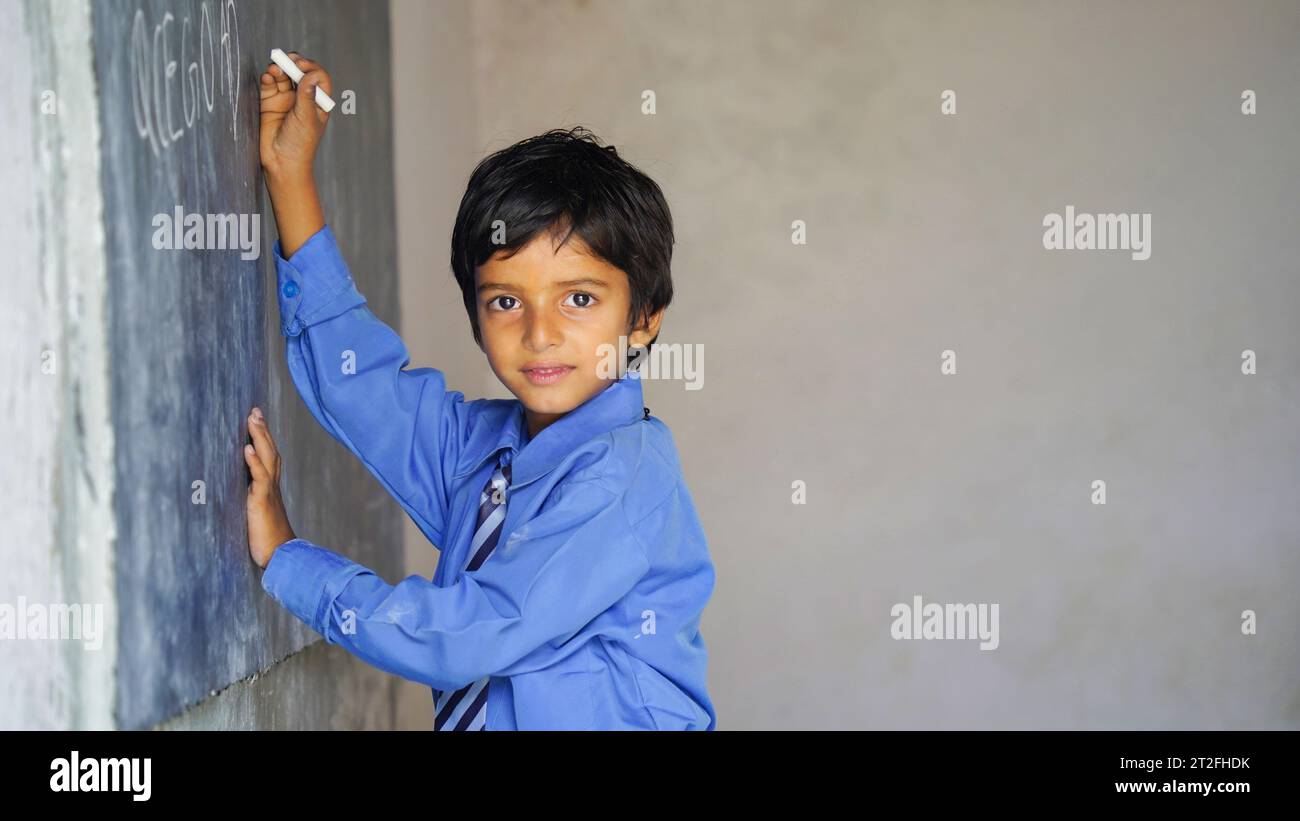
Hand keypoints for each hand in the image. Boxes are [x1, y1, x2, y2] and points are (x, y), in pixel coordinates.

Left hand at [244, 406, 296, 568]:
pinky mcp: (261, 502)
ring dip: (260, 436)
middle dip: (262, 429)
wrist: (281, 557)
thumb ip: (251, 503)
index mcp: (270, 488)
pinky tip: (248, 447)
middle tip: (255, 410)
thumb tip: (239, 497)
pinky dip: (254, 461)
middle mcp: (272, 486)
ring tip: (252, 418)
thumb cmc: (269, 541)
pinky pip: (259, 477)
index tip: (257, 420)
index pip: (270, 457)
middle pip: (271, 451)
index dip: (264, 438)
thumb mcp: (257, 516)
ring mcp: (268, 492)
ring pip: (267, 458)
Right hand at [258, 51, 332, 183]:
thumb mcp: (307, 118)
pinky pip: (269, 85)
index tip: (302, 66)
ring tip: (274, 69)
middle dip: (294, 63)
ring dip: (279, 69)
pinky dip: (268, 78)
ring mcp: (286, 99)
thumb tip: (310, 75)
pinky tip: (268, 78)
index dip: (311, 68)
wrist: (281, 162)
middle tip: (288, 59)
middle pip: (299, 72)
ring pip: (283, 76)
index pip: (318, 77)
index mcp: (318, 102)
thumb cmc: (300, 144)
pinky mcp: (270, 102)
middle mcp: (303, 98)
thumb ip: (307, 96)